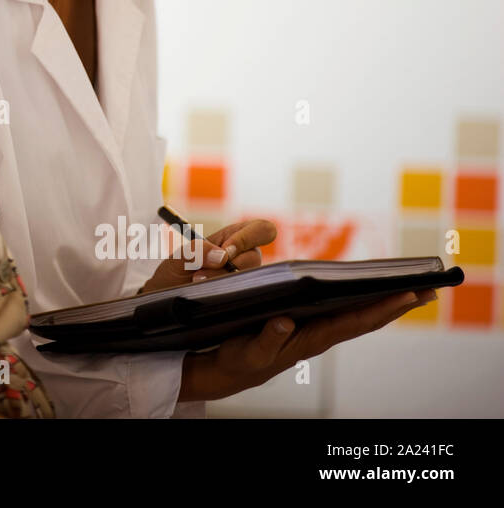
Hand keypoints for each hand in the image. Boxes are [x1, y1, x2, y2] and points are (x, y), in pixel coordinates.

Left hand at [139, 219, 276, 294]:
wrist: (166, 299)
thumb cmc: (174, 275)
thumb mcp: (178, 258)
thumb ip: (196, 250)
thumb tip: (222, 256)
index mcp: (233, 238)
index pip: (262, 229)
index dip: (249, 238)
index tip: (226, 251)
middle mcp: (244, 258)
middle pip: (255, 257)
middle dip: (228, 266)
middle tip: (200, 275)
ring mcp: (244, 279)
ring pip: (250, 278)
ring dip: (221, 281)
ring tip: (197, 284)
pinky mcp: (242, 298)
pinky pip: (246, 297)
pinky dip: (225, 296)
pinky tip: (207, 296)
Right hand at [178, 288, 437, 401]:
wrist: (230, 371)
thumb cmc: (239, 360)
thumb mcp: (248, 352)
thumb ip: (267, 341)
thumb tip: (285, 321)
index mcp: (310, 339)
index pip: (354, 321)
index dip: (382, 308)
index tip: (409, 295)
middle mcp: (321, 335)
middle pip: (367, 317)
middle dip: (397, 303)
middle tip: (430, 288)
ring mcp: (317, 331)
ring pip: (359, 315)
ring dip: (386, 303)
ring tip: (413, 289)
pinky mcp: (309, 326)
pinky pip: (345, 313)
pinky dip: (364, 302)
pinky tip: (373, 294)